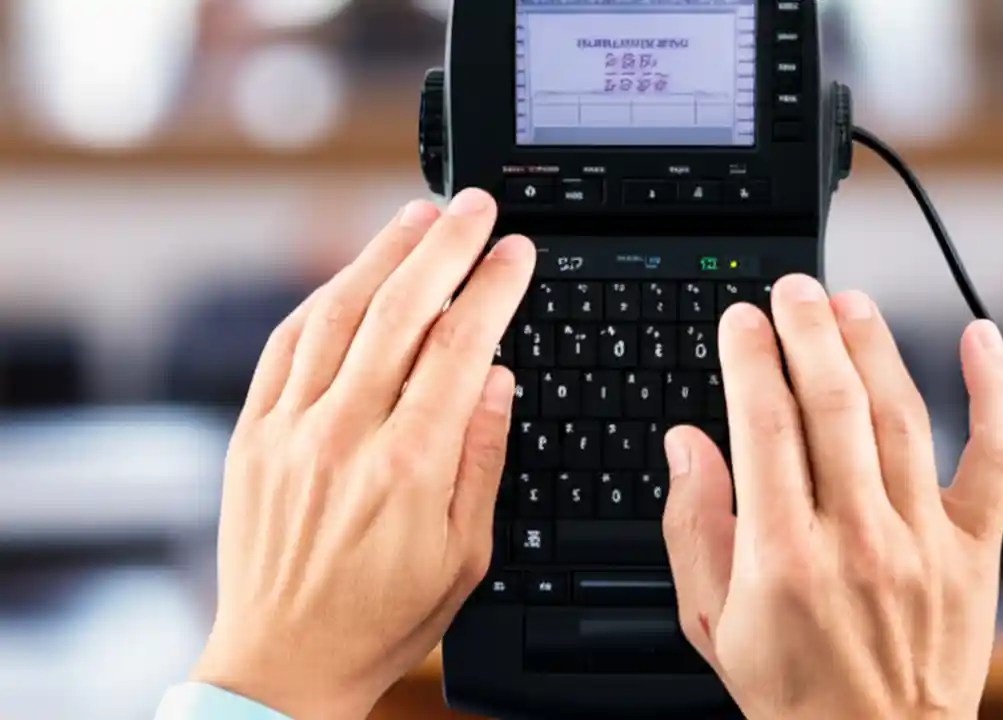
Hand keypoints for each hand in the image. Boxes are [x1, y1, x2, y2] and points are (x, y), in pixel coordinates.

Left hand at [191, 190, 534, 719]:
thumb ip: (482, 458)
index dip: (494, 288)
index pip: (461, 348)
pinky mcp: (251, 435)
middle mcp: (344, 437)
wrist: (283, 663)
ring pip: (336, 314)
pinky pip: (283, 347)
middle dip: (445, 245)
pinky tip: (351, 275)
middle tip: (476, 206)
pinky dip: (320, 300)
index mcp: (408, 469)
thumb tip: (496, 380)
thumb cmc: (382, 618)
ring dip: (381, 254)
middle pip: (400, 311)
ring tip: (417, 215)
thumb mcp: (465, 555)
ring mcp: (289, 431)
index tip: (516, 253)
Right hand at [662, 275, 1002, 719]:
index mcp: (781, 554)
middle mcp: (855, 537)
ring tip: (848, 300)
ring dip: (873, 345)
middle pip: (831, 403)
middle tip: (791, 289)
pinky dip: (992, 393)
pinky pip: (995, 459)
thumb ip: (693, 526)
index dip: (749, 357)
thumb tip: (687, 444)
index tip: (740, 321)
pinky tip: (979, 338)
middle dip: (806, 330)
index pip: (762, 424)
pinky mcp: (972, 548)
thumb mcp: (711, 619)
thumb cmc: (792, 688)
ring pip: (900, 415)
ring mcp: (921, 539)